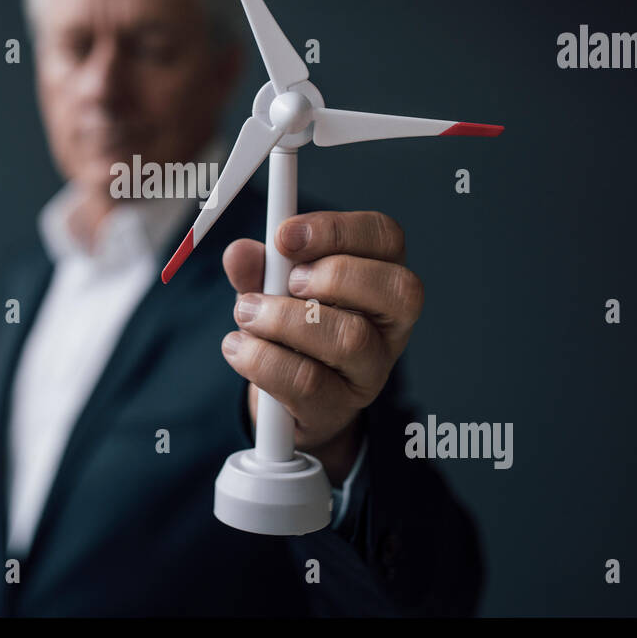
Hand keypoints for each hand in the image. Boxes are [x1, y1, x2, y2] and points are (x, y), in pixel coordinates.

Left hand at [220, 211, 423, 484]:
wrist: (286, 401)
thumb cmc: (291, 329)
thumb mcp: (272, 288)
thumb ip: (258, 267)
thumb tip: (239, 253)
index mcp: (380, 276)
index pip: (385, 237)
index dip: (338, 229)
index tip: (284, 235)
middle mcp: (390, 324)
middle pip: (398, 289)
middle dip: (333, 276)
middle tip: (287, 282)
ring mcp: (371, 370)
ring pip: (351, 339)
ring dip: (285, 320)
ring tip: (247, 314)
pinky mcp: (339, 407)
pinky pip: (308, 384)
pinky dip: (262, 360)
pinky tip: (238, 348)